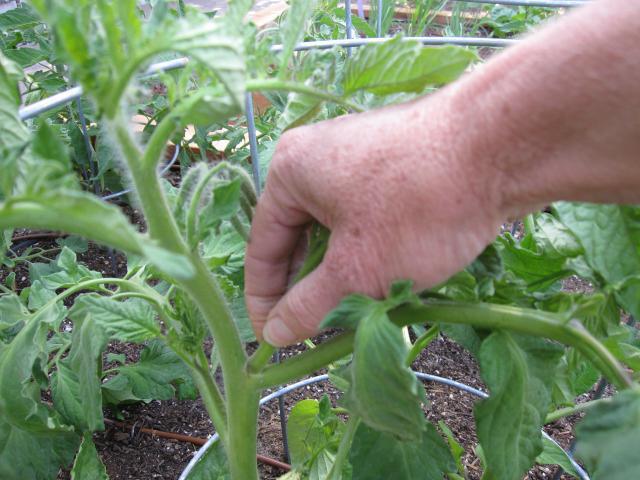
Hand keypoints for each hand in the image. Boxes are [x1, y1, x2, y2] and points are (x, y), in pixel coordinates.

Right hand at [244, 92, 506, 346]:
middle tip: (318, 333)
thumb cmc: (418, 206)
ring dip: (344, 274)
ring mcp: (363, 156)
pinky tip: (389, 280)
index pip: (263, 247)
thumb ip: (309, 306)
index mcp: (291, 170)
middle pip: (300, 238)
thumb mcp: (357, 271)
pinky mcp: (399, 163)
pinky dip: (372, 252)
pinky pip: (370, 218)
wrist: (505, 143)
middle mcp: (321, 156)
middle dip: (309, 288)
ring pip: (339, 231)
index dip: (265, 300)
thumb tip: (276, 334)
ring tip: (357, 313)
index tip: (274, 341)